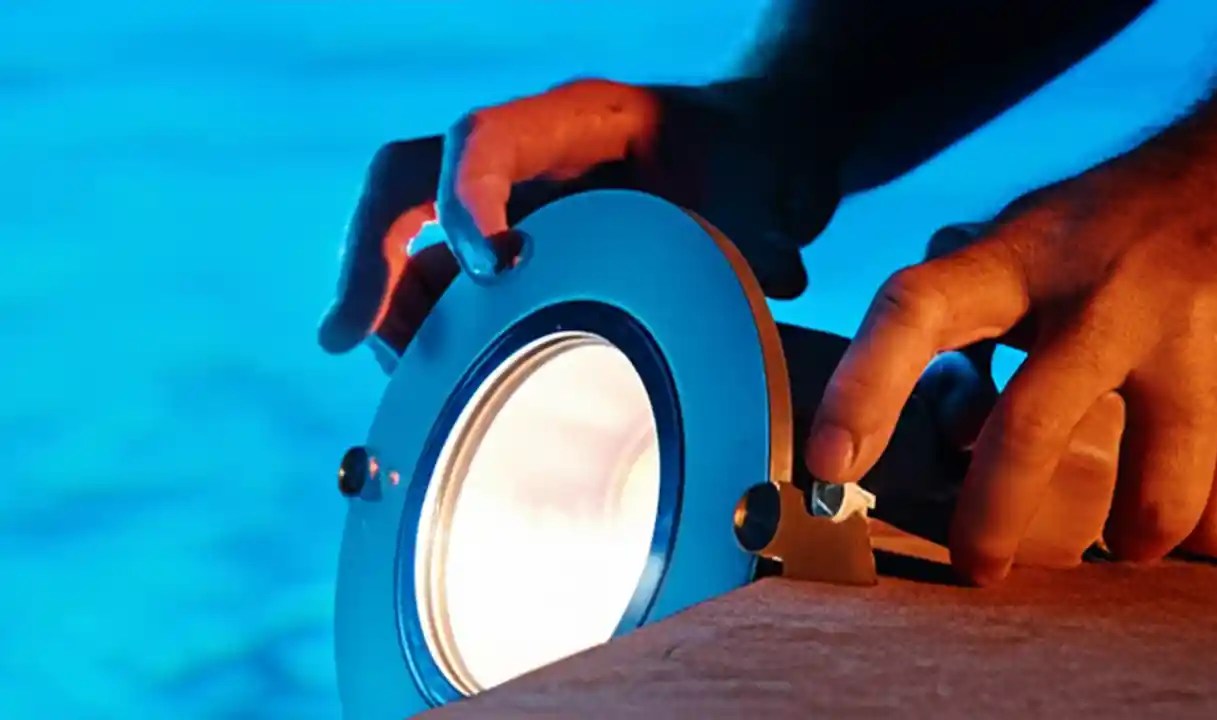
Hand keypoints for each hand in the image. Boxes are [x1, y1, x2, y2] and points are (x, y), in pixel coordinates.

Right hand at [318, 79, 837, 364]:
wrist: (755, 157)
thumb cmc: (755, 163)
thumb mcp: (764, 188)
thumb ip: (765, 228)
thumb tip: (777, 278)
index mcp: (578, 119)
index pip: (484, 139)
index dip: (464, 200)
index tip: (488, 271)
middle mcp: (526, 154)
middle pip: (405, 178)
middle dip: (370, 256)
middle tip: (349, 337)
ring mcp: (509, 198)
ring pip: (408, 234)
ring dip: (386, 303)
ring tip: (400, 376)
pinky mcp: (511, 243)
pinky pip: (438, 275)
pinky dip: (421, 324)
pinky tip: (432, 378)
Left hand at [809, 137, 1216, 584]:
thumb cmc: (1104, 228)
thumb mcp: (1017, 246)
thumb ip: (964, 327)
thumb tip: (956, 436)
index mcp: (1020, 257)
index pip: (917, 311)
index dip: (864, 389)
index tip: (829, 465)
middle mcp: (1106, 295)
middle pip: (1032, 428)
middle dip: (993, 521)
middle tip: (977, 566)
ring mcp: (1196, 338)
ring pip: (1156, 493)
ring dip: (1126, 541)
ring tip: (1115, 545)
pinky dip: (1197, 533)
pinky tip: (1182, 517)